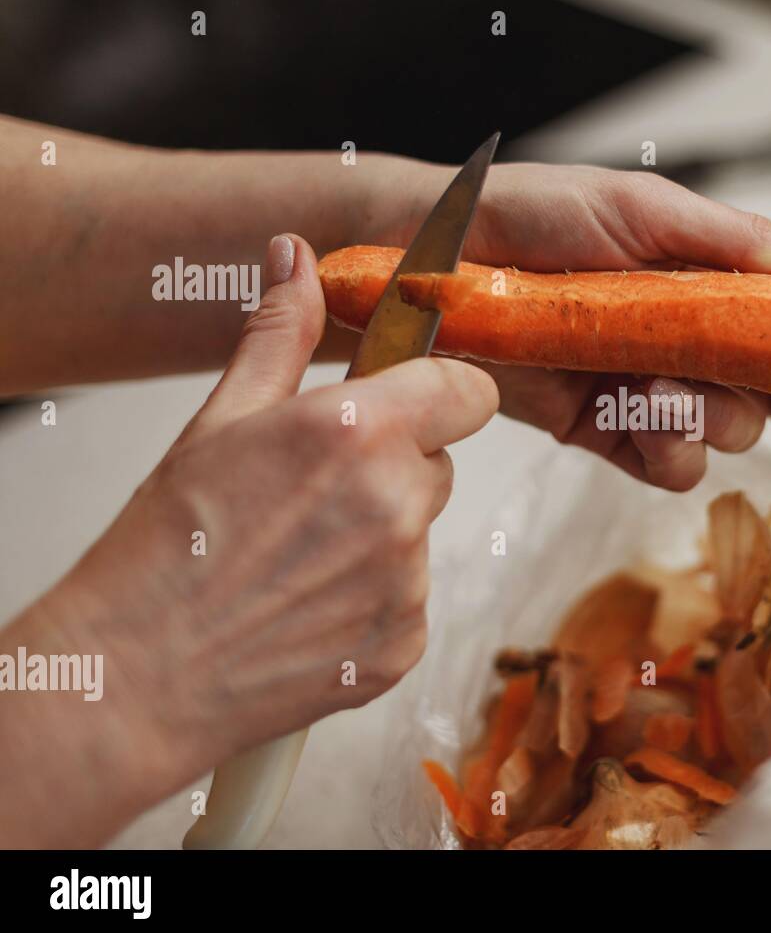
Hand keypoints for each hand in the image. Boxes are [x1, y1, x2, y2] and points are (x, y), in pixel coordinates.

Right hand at [0, 234, 496, 845]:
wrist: (140, 675)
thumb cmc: (167, 547)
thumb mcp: (219, 421)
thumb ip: (278, 334)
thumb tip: (297, 258)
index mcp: (358, 432)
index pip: (469, 390)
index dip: (445, 390)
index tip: (417, 399)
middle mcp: (396, 503)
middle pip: (439, 461)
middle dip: (395, 464)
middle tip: (313, 491)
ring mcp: (406, 580)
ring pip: (421, 529)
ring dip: (381, 532)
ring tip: (298, 555)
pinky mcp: (404, 641)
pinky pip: (411, 596)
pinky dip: (373, 597)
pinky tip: (307, 603)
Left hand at [366, 162, 770, 490]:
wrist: (439, 261)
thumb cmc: (536, 216)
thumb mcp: (640, 211)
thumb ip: (730, 242)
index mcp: (713, 289)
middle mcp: (692, 346)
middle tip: (748, 388)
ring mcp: (650, 393)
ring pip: (725, 438)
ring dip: (708, 421)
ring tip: (657, 389)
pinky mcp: (604, 432)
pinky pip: (665, 467)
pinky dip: (665, 454)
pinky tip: (635, 415)